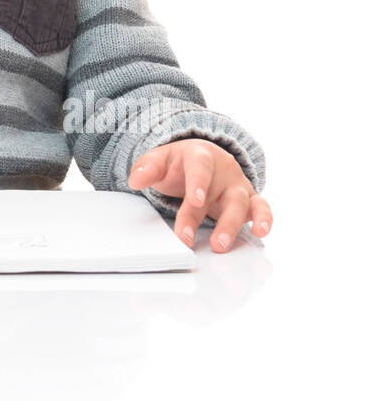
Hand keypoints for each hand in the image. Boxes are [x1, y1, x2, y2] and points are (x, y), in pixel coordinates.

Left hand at [128, 137, 271, 252]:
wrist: (201, 159)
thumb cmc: (179, 163)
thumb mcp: (160, 160)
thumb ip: (147, 168)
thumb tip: (135, 179)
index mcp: (200, 155)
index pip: (201, 167)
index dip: (199, 183)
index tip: (195, 200)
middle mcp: (223, 170)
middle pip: (218, 192)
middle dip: (202, 216)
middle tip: (187, 238)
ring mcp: (237, 185)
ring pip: (240, 204)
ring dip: (230, 226)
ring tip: (219, 245)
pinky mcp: (249, 199)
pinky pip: (261, 207)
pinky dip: (265, 219)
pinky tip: (261, 232)